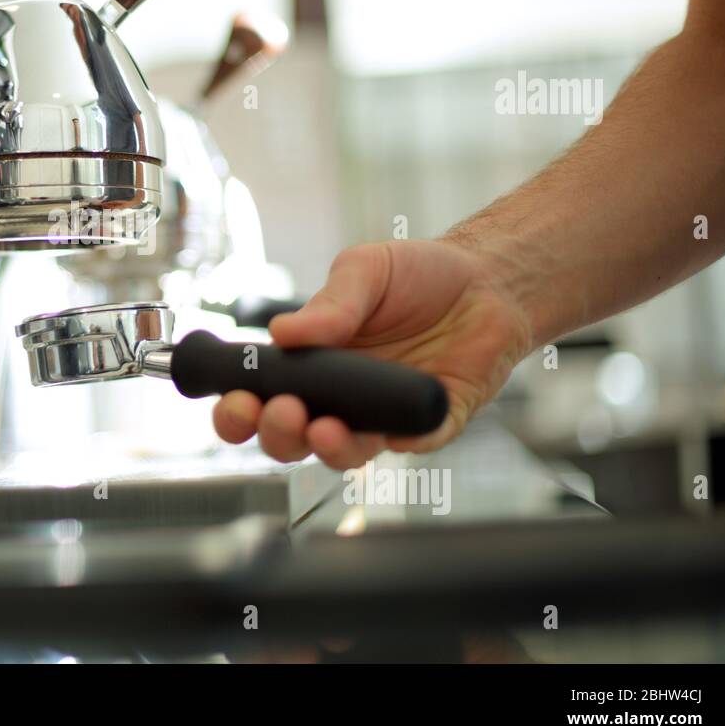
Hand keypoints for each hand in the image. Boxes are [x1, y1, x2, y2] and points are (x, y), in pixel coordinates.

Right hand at [212, 239, 533, 468]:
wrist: (487, 279)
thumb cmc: (418, 276)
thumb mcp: (365, 272)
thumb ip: (328, 303)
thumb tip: (283, 332)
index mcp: (310, 364)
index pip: (260, 399)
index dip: (239, 412)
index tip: (237, 401)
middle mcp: (339, 398)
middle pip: (292, 439)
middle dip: (277, 435)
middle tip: (282, 411)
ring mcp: (383, 416)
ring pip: (347, 454)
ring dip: (329, 449)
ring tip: (323, 429)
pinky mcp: (431, 422)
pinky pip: (416, 442)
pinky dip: (404, 440)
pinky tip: (395, 432)